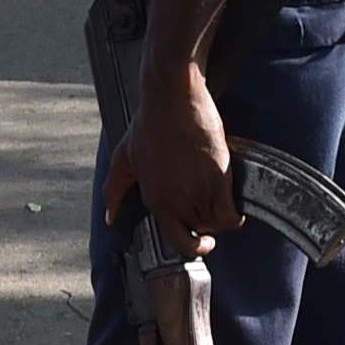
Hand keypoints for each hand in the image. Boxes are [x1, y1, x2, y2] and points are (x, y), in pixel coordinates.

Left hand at [104, 65, 240, 251]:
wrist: (172, 99)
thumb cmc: (149, 124)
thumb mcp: (124, 159)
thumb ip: (114, 190)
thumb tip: (110, 216)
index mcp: (155, 200)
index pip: (177, 241)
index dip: (191, 246)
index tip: (200, 242)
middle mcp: (176, 201)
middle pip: (200, 232)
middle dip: (207, 229)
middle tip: (211, 221)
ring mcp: (198, 191)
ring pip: (217, 224)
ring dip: (221, 219)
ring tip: (222, 207)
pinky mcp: (219, 177)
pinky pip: (231, 213)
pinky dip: (235, 215)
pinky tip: (234, 207)